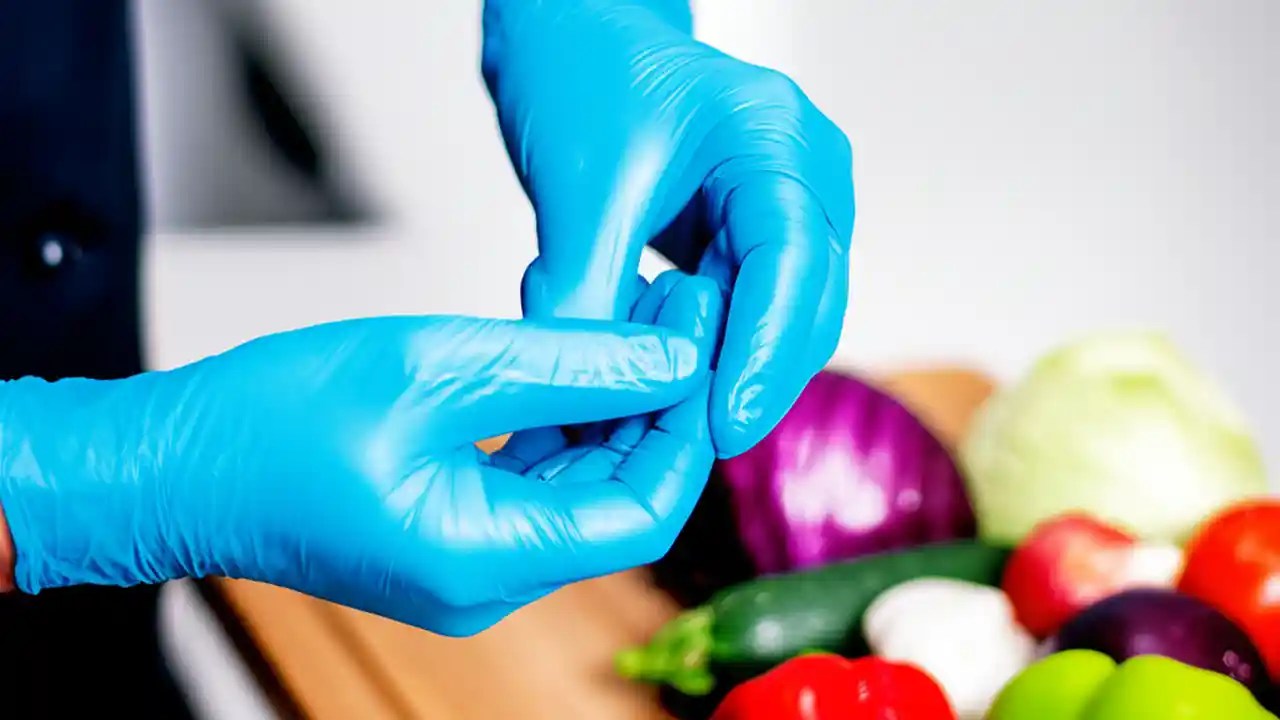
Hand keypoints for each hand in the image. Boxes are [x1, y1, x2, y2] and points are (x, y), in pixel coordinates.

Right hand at [0, 275, 720, 635]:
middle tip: (674, 308)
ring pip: (581, 484)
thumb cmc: (271, 420)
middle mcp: (488, 578)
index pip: (642, 512)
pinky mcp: (450, 531)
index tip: (696, 339)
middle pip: (618, 496)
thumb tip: (671, 362)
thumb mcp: (432, 366)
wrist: (173, 464)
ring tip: (633, 314)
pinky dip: (564, 418)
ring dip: (612, 404)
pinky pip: (535, 480)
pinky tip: (573, 352)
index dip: (685, 426)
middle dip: (656, 403)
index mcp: (486, 556)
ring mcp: (470, 560)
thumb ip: (564, 366)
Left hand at [483, 0, 854, 456]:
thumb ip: (585, 294)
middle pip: (806, 303)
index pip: (795, 260)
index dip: (766, 350)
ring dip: (725, 373)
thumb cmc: (582, 72)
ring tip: (660, 414)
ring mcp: (780, 211)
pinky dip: (702, 354)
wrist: (568, 38)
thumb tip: (587, 399)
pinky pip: (742, 316)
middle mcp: (799, 177)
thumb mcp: (579, 186)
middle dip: (753, 376)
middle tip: (693, 444)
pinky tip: (651, 374)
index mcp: (775, 140)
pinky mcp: (747, 242)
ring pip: (779, 322)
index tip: (727, 423)